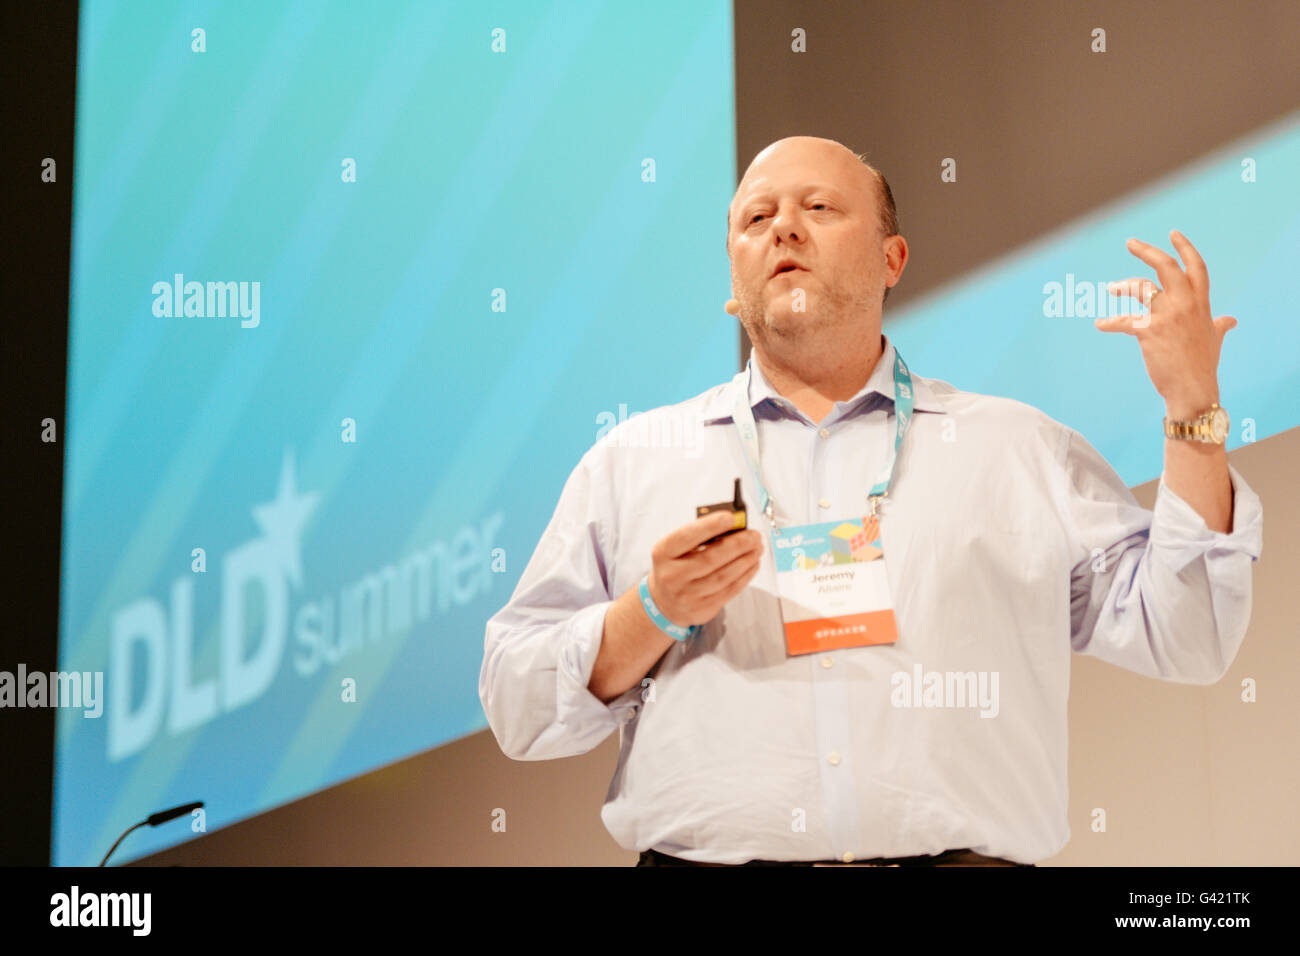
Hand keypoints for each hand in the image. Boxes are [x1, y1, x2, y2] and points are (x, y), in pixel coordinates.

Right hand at [647, 511, 762, 627]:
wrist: (665, 601)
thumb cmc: (675, 566)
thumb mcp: (676, 548)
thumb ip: (699, 536)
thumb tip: (733, 525)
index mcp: (663, 553)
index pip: (687, 537)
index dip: (709, 526)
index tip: (730, 517)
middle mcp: (672, 575)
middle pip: (710, 558)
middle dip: (737, 545)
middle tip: (754, 535)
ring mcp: (687, 595)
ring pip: (723, 576)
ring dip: (745, 560)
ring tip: (757, 548)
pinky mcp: (702, 608)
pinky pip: (729, 590)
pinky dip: (745, 575)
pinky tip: (752, 564)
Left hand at [1095, 230, 1236, 418]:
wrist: (1193, 388)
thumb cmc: (1202, 364)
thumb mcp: (1214, 338)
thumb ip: (1219, 325)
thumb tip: (1231, 320)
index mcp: (1200, 303)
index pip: (1195, 268)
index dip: (1185, 248)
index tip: (1173, 233)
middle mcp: (1185, 304)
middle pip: (1166, 267)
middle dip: (1147, 251)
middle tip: (1130, 243)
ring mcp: (1167, 316)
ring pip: (1141, 288)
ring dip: (1123, 286)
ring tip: (1111, 289)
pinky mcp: (1148, 331)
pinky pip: (1123, 321)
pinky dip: (1109, 323)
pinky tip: (1100, 324)